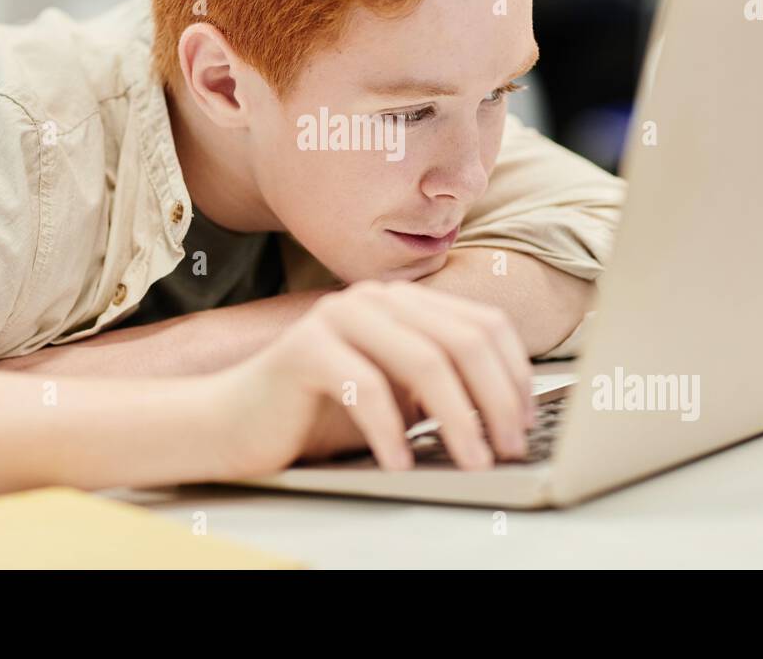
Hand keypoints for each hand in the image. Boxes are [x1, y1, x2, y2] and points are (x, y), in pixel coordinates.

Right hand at [214, 280, 535, 476]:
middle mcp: (375, 298)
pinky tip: (401, 464)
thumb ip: (443, 387)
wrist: (234, 423)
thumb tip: (512, 416)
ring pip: (423, 361)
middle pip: (462, 339)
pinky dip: (393, 431)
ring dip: (457, 420)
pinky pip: (367, 387)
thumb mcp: (396, 397)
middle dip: (496, 398)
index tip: (528, 423)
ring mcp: (338, 316)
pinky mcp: (305, 348)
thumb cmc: (319, 415)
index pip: (484, 324)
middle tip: (510, 447)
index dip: (515, 374)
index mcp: (404, 301)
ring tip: (472, 462)